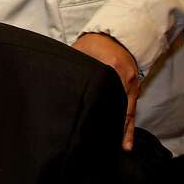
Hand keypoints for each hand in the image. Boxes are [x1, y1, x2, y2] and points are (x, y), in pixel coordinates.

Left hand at [72, 33, 140, 149]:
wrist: (114, 36)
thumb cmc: (94, 44)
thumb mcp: (80, 51)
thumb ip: (70, 65)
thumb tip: (50, 76)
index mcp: (111, 66)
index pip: (101, 89)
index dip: (93, 104)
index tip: (84, 119)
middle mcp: (124, 77)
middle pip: (114, 103)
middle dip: (106, 121)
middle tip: (96, 139)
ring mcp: (131, 85)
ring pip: (126, 111)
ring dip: (121, 129)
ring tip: (120, 147)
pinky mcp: (133, 90)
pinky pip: (131, 110)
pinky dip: (127, 126)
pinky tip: (125, 141)